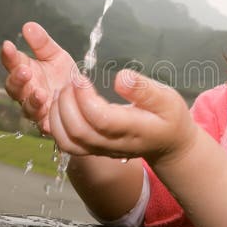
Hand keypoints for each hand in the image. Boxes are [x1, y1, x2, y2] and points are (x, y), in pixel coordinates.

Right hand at [1, 22, 75, 133]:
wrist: (83, 99)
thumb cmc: (63, 76)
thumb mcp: (55, 55)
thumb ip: (42, 43)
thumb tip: (28, 25)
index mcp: (26, 71)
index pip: (12, 63)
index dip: (9, 55)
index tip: (8, 46)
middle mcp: (27, 92)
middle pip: (15, 88)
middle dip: (18, 79)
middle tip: (25, 70)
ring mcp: (36, 109)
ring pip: (27, 108)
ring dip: (32, 100)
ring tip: (40, 92)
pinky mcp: (48, 124)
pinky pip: (44, 124)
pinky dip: (47, 118)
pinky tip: (51, 111)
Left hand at [49, 69, 197, 164]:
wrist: (168, 144)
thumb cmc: (169, 117)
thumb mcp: (168, 98)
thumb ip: (144, 89)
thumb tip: (120, 77)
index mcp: (133, 130)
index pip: (100, 118)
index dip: (85, 97)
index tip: (82, 77)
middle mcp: (113, 144)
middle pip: (79, 130)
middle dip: (67, 102)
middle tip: (72, 80)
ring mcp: (101, 150)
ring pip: (68, 140)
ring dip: (58, 114)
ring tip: (64, 90)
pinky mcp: (92, 149)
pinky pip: (67, 144)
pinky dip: (57, 124)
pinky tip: (62, 105)